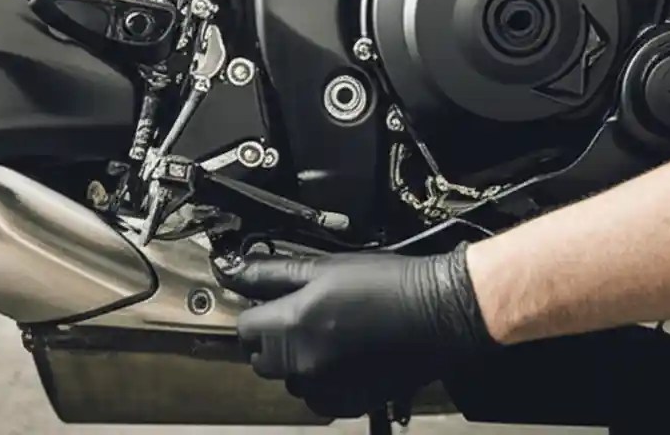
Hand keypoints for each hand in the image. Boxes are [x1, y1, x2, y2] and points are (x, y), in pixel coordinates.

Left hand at [216, 245, 496, 417]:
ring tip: (326, 334)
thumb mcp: (321, 267)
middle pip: (262, 359)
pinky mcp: (350, 401)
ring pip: (290, 380)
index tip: (271, 303)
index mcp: (290, 327)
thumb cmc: (386, 284)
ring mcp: (327, 387)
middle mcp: (303, 364)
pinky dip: (321, 382)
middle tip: (298, 316)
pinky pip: (318, 399)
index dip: (255, 313)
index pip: (244, 329)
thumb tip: (231, 270)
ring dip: (297, 362)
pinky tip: (341, 357)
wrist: (438, 312)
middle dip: (272, 339)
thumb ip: (269, 274)